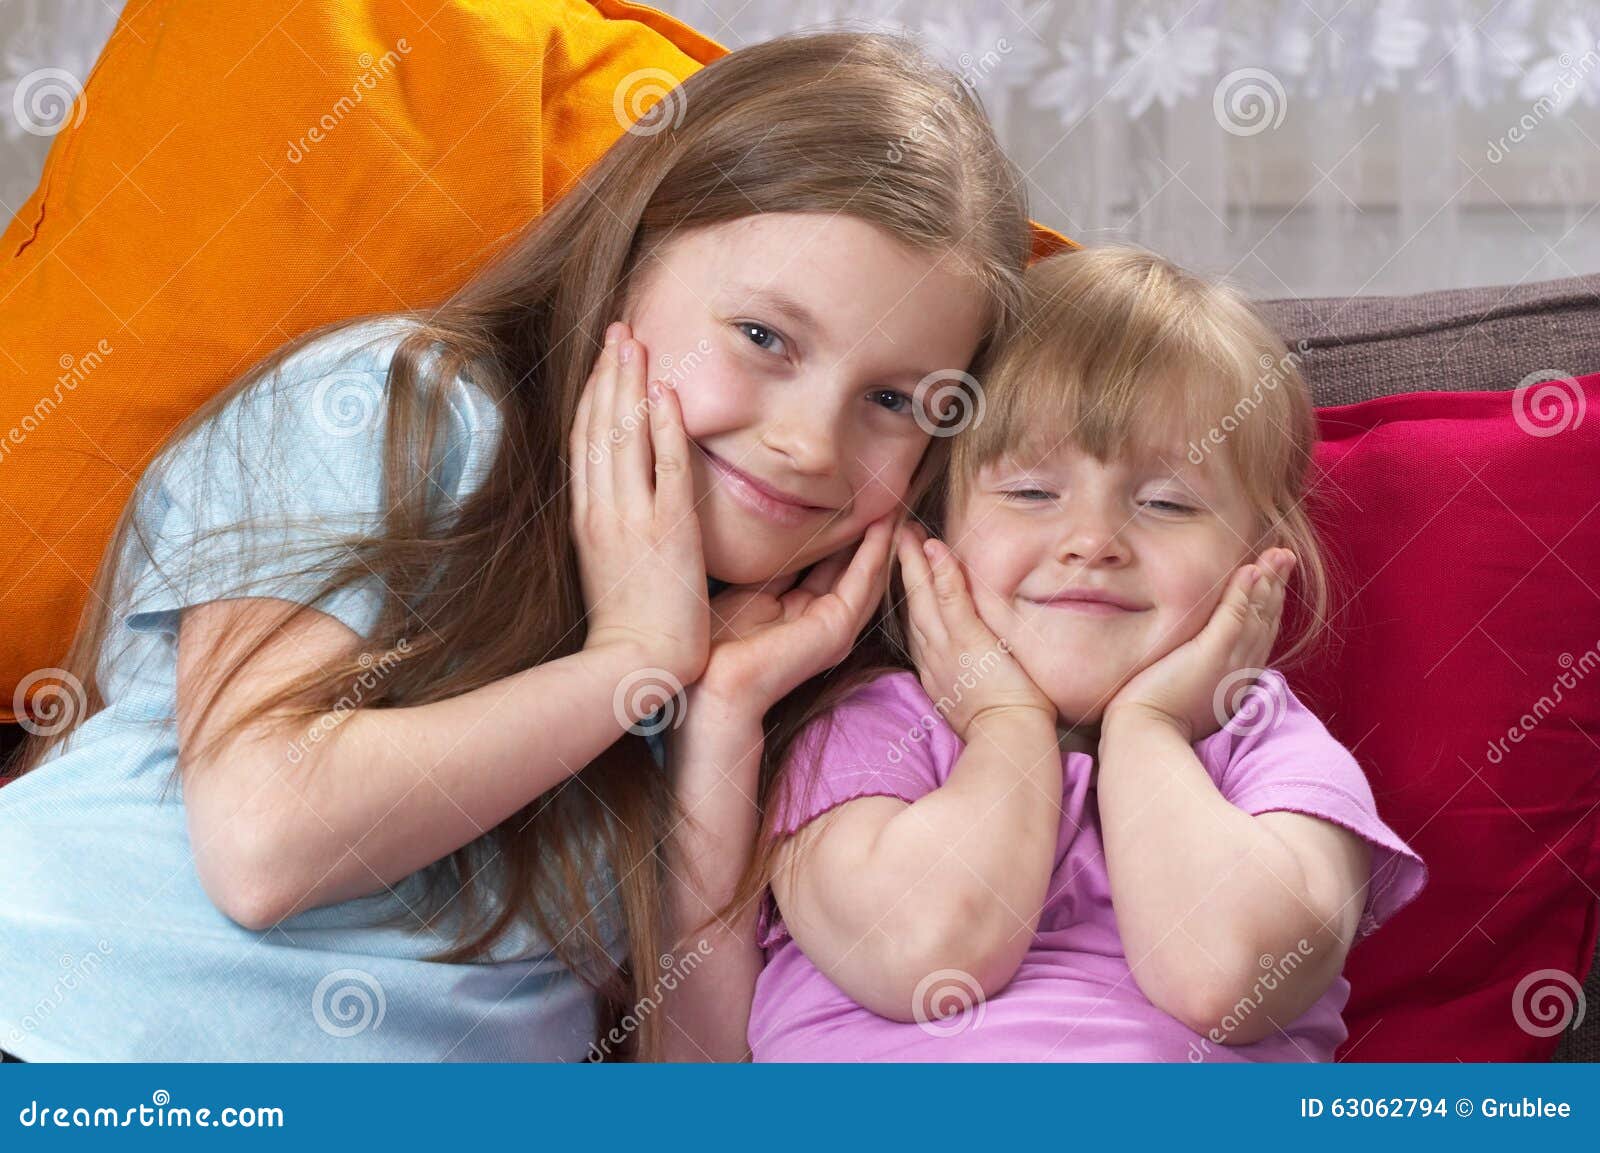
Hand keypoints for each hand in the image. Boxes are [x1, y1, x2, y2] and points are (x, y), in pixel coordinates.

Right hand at [571, 322, 708, 696]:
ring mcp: (633, 518)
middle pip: (598, 426)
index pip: (585, 441)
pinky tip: (668, 393)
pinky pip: (666, 468)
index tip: (603, 357)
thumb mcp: (606, 563)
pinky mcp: (668, 531)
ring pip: (625, 436)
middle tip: (619, 328)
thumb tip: (617, 495)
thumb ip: (611, 524)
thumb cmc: (629, 623)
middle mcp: (602, 510)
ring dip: (629, 384)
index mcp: (586, 517)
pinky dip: (665, 428)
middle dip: (608, 373)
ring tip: (635, 341)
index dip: (593, 394)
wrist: (637, 665)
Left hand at [690, 515, 897, 720]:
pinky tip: (883, 523)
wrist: (711, 681)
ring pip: (867, 574)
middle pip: (854, 568)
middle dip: (870, 532)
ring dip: (881, 537)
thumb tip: (789, 530)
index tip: (851, 498)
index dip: (841, 534)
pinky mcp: (839, 628)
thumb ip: (777, 566)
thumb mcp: (750, 587)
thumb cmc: (717, 641)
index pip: (830, 566)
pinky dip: (875, 551)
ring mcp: (835, 628)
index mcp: (801, 613)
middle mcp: (823, 621)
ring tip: (894, 501)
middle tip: (887, 492)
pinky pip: (864, 581)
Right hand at [897, 522, 1053, 740]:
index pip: (918, 628)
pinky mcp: (968, 640)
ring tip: (904, 531)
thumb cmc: (1003, 730)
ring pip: (923, 596)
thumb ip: (971, 681)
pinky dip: (940, 571)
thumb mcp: (976, 705)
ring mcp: (947, 647)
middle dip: (902, 572)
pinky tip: (933, 545)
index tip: (906, 576)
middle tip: (895, 541)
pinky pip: (950, 598)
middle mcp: (934, 657)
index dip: (910, 599)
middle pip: (913, 606)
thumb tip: (979, 672)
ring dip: (912, 561)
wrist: (1010, 741)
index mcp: (936, 673)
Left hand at [1103, 547, 1295, 741]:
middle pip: (1266, 620)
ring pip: (1257, 615)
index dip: (1271, 605)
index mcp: (1235, 678)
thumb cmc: (1156, 718)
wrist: (1145, 734)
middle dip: (1278, 586)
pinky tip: (1252, 570)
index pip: (1259, 634)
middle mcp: (1240, 669)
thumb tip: (1194, 662)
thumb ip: (1197, 673)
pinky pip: (1233, 618)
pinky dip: (1244, 593)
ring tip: (1278, 554)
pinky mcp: (1212, 655)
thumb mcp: (1187, 693)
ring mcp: (1229, 662)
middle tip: (1286, 555)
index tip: (1274, 579)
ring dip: (1269, 581)